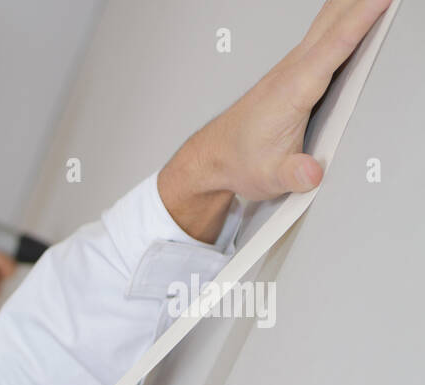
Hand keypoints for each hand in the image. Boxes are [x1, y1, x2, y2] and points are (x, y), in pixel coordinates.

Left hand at [158, 0, 392, 241]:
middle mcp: (291, 71)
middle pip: (332, 21)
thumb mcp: (269, 178)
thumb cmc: (241, 161)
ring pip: (327, 22)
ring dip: (353, 4)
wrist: (214, 157)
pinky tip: (355, 9)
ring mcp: (292, 66)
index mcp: (292, 91)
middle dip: (360, 2)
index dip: (360, 20)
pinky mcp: (293, 68)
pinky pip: (324, 31)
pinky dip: (344, 14)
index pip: (334, 47)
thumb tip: (311, 172)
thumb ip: (293, 174)